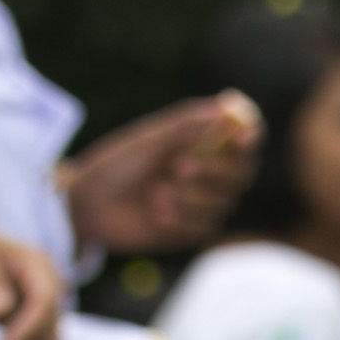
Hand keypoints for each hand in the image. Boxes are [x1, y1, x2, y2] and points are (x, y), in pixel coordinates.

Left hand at [62, 93, 262, 257]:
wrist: (89, 206)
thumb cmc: (115, 165)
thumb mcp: (149, 140)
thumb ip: (186, 125)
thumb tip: (224, 108)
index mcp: (201, 141)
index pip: (242, 138)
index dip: (250, 136)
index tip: (244, 134)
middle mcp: (208, 170)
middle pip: (242, 173)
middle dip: (214, 170)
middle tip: (179, 165)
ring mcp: (202, 202)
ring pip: (224, 203)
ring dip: (191, 197)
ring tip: (155, 193)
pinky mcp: (193, 230)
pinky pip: (207, 227)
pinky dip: (183, 219)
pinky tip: (156, 214)